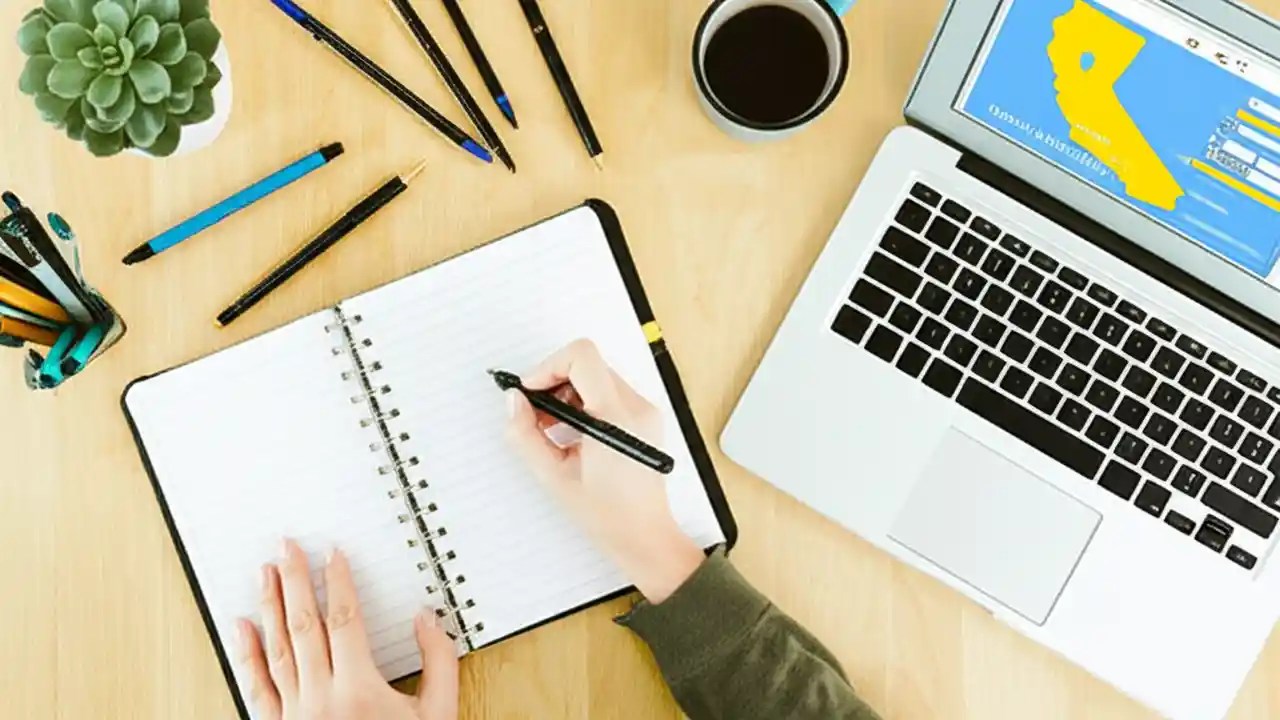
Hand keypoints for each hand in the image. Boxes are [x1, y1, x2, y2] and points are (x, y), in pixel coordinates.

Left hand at [237, 539, 458, 719]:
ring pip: (276, 649)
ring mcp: (295, 716)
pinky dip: (247, 654)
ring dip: (270, 606)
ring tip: (266, 574)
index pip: (345, 620)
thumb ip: (439, 663)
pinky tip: (242, 628)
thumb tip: (426, 619)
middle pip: (304, 625)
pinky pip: (257, 687)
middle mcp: (320, 698)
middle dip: (295, 580)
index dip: (338, 581)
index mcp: (359, 690)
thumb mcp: (438, 715)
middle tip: (286, 547)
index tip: (332, 553)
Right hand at [505, 339, 704, 602]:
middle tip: (535, 415)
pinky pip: (610, 394)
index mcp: (616, 418)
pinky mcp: (646, 420)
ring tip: (552, 431)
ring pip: (598, 377)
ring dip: (568, 394)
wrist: (646, 537)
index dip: (548, 366)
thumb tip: (513, 401)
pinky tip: (572, 436)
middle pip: (588, 365)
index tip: (530, 391)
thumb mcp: (554, 477)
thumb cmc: (607, 516)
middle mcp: (637, 407)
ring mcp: (646, 412)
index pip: (582, 357)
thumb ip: (526, 435)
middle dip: (554, 382)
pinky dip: (585, 404)